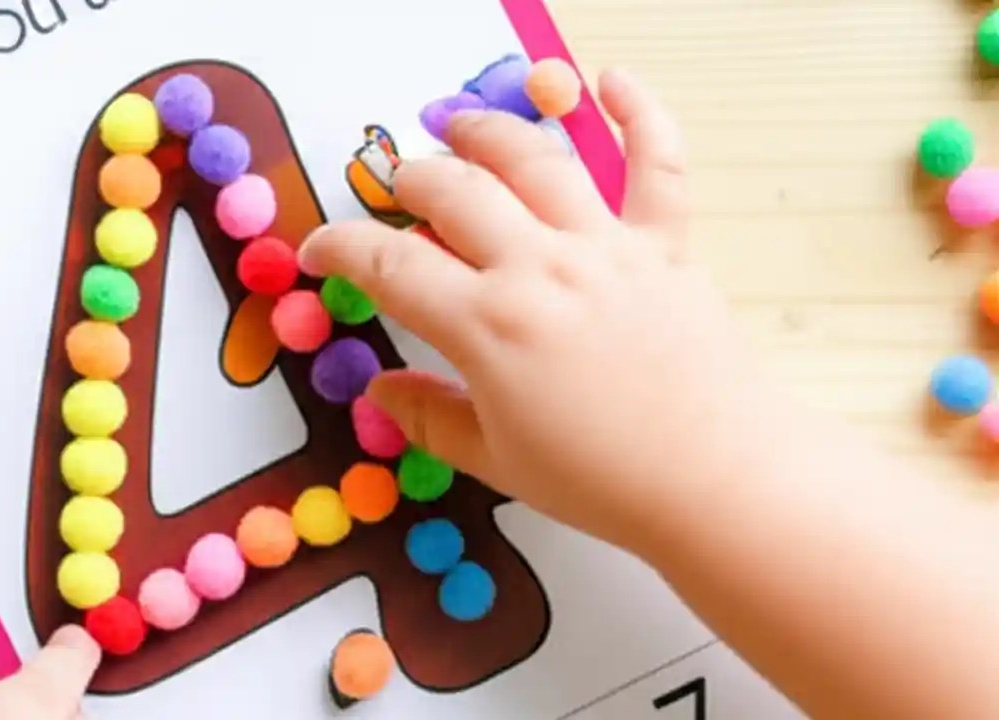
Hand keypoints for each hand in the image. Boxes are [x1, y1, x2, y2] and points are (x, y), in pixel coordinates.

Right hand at [299, 69, 766, 552]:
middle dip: (408, 180)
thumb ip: (429, 418)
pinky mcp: (665, 245)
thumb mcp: (496, 460)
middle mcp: (540, 268)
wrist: (716, 482)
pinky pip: (656, 163)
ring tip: (456, 124)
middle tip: (395, 190)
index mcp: (487, 325)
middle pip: (453, 191)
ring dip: (485, 131)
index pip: (390, 263)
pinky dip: (638, 113)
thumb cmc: (603, 481)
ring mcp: (606, 248)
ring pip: (534, 159)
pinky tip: (609, 80)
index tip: (321, 249)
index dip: (340, 247)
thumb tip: (381, 390)